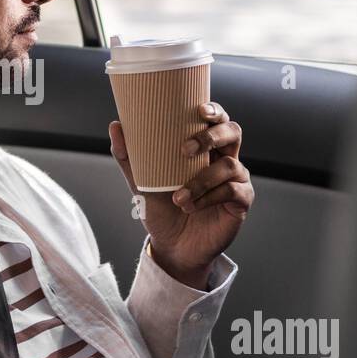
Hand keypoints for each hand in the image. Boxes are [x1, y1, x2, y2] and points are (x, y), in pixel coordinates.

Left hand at [109, 102, 253, 288]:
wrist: (172, 246)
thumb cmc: (161, 209)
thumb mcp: (142, 181)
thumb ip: (129, 156)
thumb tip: (116, 125)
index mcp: (204, 148)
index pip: (216, 120)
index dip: (213, 111)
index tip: (199, 111)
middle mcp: (223, 158)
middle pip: (232, 132)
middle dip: (211, 136)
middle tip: (185, 149)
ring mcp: (236, 179)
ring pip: (229, 166)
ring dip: (201, 180)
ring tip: (179, 197)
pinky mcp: (241, 201)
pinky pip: (233, 191)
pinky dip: (209, 197)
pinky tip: (192, 206)